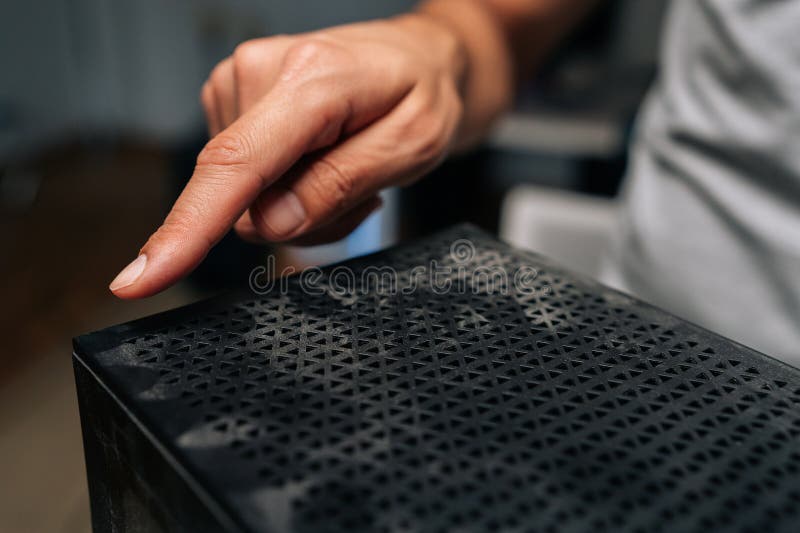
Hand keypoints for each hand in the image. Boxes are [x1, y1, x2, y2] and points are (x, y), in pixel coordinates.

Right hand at [109, 14, 465, 297]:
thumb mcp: (409, 146)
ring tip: (344, 167)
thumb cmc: (419, 94)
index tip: (138, 279)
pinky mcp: (232, 106)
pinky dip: (288, 190)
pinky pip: (247, 185)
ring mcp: (237, 88)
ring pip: (247, 201)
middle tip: (356, 187)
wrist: (415, 59)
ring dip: (300, 204)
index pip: (235, 165)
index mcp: (308, 81)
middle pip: (247, 201)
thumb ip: (338, 185)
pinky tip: (320, 160)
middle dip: (303, 217)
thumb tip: (268, 223)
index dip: (187, 229)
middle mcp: (256, 74)